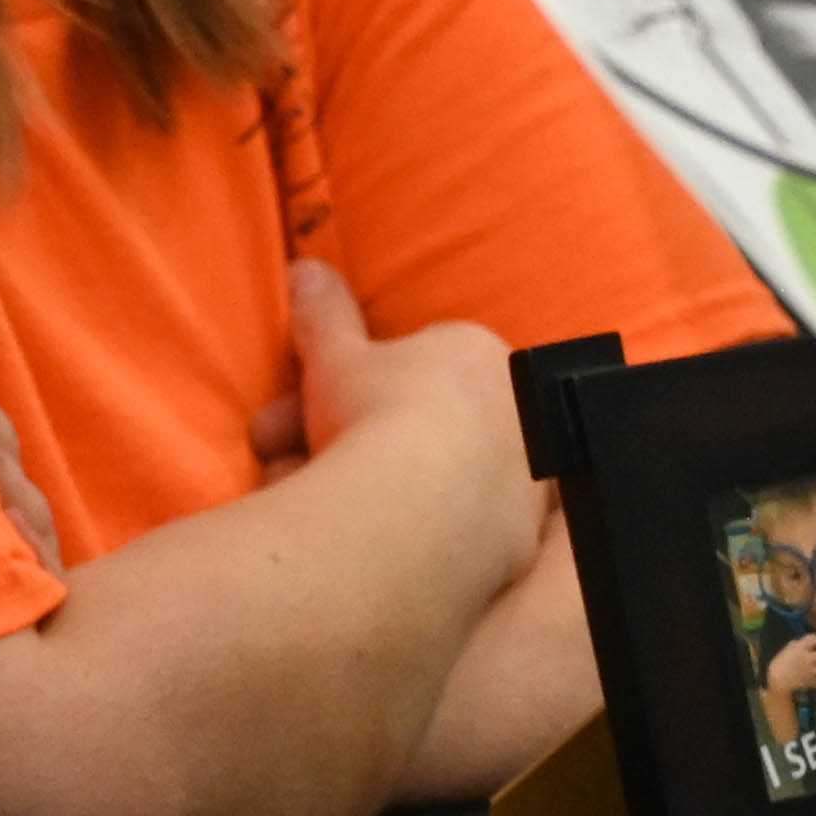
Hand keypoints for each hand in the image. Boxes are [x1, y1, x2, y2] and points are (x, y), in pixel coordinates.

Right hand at [284, 259, 530, 583]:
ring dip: (373, 490)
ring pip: (435, 482)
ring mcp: (527, 482)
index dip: (357, 386)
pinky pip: (453, 531)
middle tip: (288, 460)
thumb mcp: (333, 354)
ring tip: (307, 506)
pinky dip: (406, 534)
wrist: (418, 514)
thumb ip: (324, 312)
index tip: (319, 410)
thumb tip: (308, 269)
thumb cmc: (378, 416)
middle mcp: (518, 414)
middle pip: (423, 425)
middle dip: (351, 441)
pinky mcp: (521, 540)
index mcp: (480, 355)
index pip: (418, 362)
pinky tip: (361, 546)